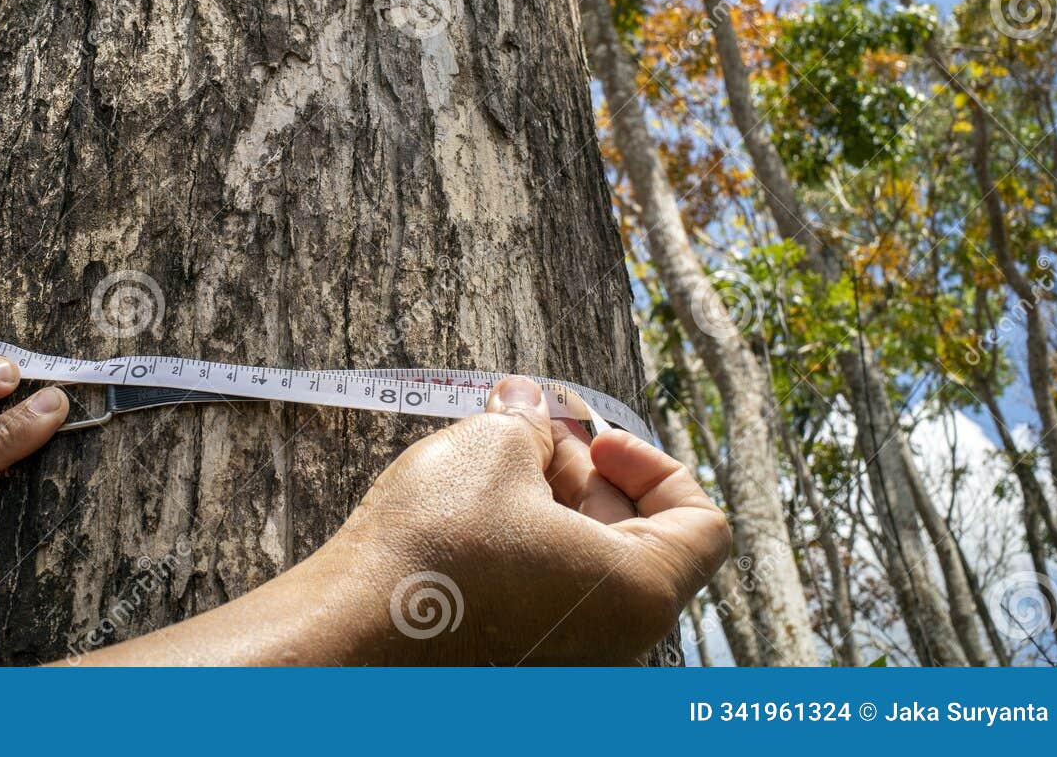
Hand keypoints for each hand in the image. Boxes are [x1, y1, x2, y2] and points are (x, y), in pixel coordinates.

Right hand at [333, 375, 729, 663]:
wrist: (353, 627)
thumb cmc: (437, 544)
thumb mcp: (496, 449)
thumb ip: (532, 421)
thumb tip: (526, 400)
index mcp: (641, 593)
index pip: (703, 524)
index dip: (653, 464)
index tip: (594, 439)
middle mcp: (617, 638)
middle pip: (640, 537)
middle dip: (587, 469)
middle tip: (533, 423)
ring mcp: (567, 654)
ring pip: (587, 560)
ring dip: (552, 496)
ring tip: (497, 448)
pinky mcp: (520, 654)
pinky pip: (549, 586)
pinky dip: (528, 535)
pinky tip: (478, 493)